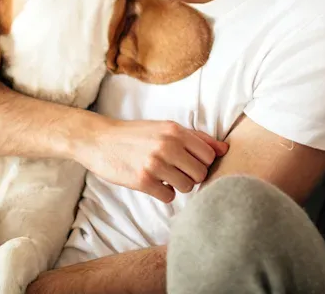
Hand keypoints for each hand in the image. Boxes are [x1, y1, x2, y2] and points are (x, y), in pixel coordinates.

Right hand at [75, 119, 227, 202]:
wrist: (99, 140)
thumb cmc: (136, 135)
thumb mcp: (165, 128)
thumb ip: (196, 138)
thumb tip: (225, 149)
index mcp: (175, 130)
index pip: (209, 155)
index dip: (201, 162)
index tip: (188, 162)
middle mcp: (168, 145)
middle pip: (201, 174)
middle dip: (191, 175)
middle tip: (175, 170)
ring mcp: (155, 164)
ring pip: (187, 187)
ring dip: (177, 185)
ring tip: (163, 175)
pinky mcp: (143, 181)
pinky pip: (169, 197)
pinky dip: (163, 193)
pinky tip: (152, 182)